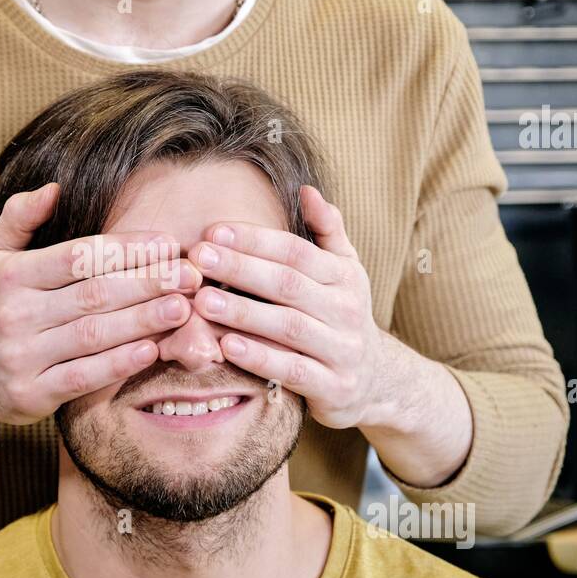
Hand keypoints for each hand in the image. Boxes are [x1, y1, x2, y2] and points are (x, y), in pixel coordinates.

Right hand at [0, 182, 202, 425]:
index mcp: (11, 275)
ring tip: (184, 308)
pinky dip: (120, 363)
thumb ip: (20, 217)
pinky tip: (153, 350)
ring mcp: (23, 357)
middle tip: (190, 275)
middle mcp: (16, 315)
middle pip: (93, 294)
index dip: (126, 249)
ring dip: (143, 321)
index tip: (167, 244)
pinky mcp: (33, 395)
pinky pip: (84, 377)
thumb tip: (54, 188)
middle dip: (148, 282)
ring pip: (94, 335)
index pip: (78, 256)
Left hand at [187, 185, 384, 429]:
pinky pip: (292, 371)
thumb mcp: (345, 270)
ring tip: (203, 300)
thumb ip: (328, 231)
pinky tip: (227, 346)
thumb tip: (307, 190)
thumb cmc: (342, 315)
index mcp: (345, 276)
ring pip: (288, 327)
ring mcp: (342, 350)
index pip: (297, 252)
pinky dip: (260, 358)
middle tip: (198, 257)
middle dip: (241, 269)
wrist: (378, 380)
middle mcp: (347, 310)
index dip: (256, 241)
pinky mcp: (333, 387)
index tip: (214, 231)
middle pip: (289, 285)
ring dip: (243, 313)